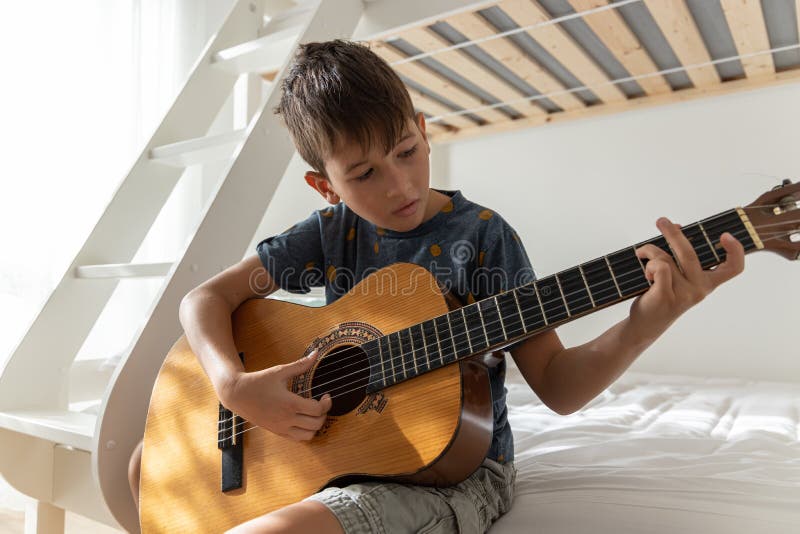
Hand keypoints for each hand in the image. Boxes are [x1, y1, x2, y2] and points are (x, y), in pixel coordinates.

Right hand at [219, 350, 332, 440]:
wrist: (237, 394)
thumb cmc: (258, 381)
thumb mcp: (280, 371)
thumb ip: (301, 365)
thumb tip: (316, 353)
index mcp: (289, 403)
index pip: (317, 410)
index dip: (326, 403)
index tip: (326, 396)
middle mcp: (286, 419)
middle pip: (316, 424)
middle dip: (324, 414)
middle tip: (322, 404)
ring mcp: (281, 428)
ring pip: (309, 436)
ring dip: (316, 426)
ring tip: (314, 413)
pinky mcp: (277, 432)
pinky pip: (297, 439)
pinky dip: (306, 432)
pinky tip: (304, 419)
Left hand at [631, 217, 744, 339]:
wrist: (645, 324)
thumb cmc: (661, 296)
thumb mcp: (676, 275)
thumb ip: (680, 254)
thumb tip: (676, 226)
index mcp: (708, 283)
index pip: (734, 269)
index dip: (736, 251)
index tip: (726, 235)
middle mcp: (700, 290)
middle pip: (690, 253)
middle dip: (673, 233)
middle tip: (661, 221)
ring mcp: (684, 294)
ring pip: (666, 258)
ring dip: (650, 252)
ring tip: (642, 256)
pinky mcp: (666, 296)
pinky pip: (660, 267)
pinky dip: (648, 264)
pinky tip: (646, 273)